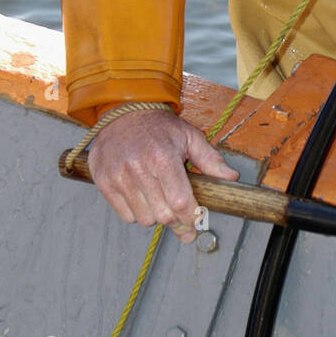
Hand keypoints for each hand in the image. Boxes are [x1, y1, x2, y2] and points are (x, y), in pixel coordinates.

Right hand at [88, 108, 238, 242]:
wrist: (123, 114)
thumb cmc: (159, 127)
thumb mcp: (189, 136)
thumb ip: (210, 160)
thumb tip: (231, 177)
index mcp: (163, 157)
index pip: (180, 201)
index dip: (191, 217)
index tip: (196, 222)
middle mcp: (139, 168)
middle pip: (163, 215)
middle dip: (176, 221)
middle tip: (182, 219)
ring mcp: (119, 176)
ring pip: (144, 218)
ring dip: (155, 215)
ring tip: (159, 200)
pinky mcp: (104, 182)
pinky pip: (125, 215)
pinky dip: (136, 213)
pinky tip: (142, 197)